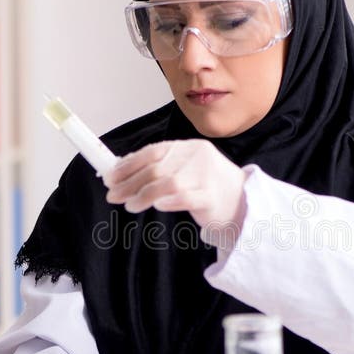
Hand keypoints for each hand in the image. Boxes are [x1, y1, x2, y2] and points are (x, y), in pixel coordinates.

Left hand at [104, 140, 245, 233]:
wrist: (244, 203)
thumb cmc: (209, 188)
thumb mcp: (186, 170)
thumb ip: (161, 168)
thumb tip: (122, 170)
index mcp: (189, 147)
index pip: (153, 151)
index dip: (128, 164)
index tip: (110, 176)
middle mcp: (198, 157)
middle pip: (156, 168)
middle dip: (129, 183)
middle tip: (113, 195)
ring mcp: (206, 176)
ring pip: (167, 183)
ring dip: (143, 195)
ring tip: (131, 205)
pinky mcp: (211, 197)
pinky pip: (183, 198)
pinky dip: (166, 202)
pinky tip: (157, 206)